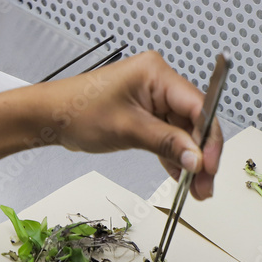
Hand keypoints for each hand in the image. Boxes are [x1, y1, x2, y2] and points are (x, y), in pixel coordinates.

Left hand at [37, 51, 223, 200]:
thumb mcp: (127, 129)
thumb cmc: (77, 110)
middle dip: (201, 155)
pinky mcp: (146, 115)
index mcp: (157, 73)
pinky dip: (174, 157)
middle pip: (195, 122)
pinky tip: (180, 177)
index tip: (210, 164)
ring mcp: (153, 99)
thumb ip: (165, 144)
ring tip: (196, 188)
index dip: (209, 138)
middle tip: (205, 184)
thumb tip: (195, 158)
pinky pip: (168, 136)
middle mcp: (159, 83)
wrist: (51, 117)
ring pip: (184, 133)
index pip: (198, 105)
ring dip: (190, 161)